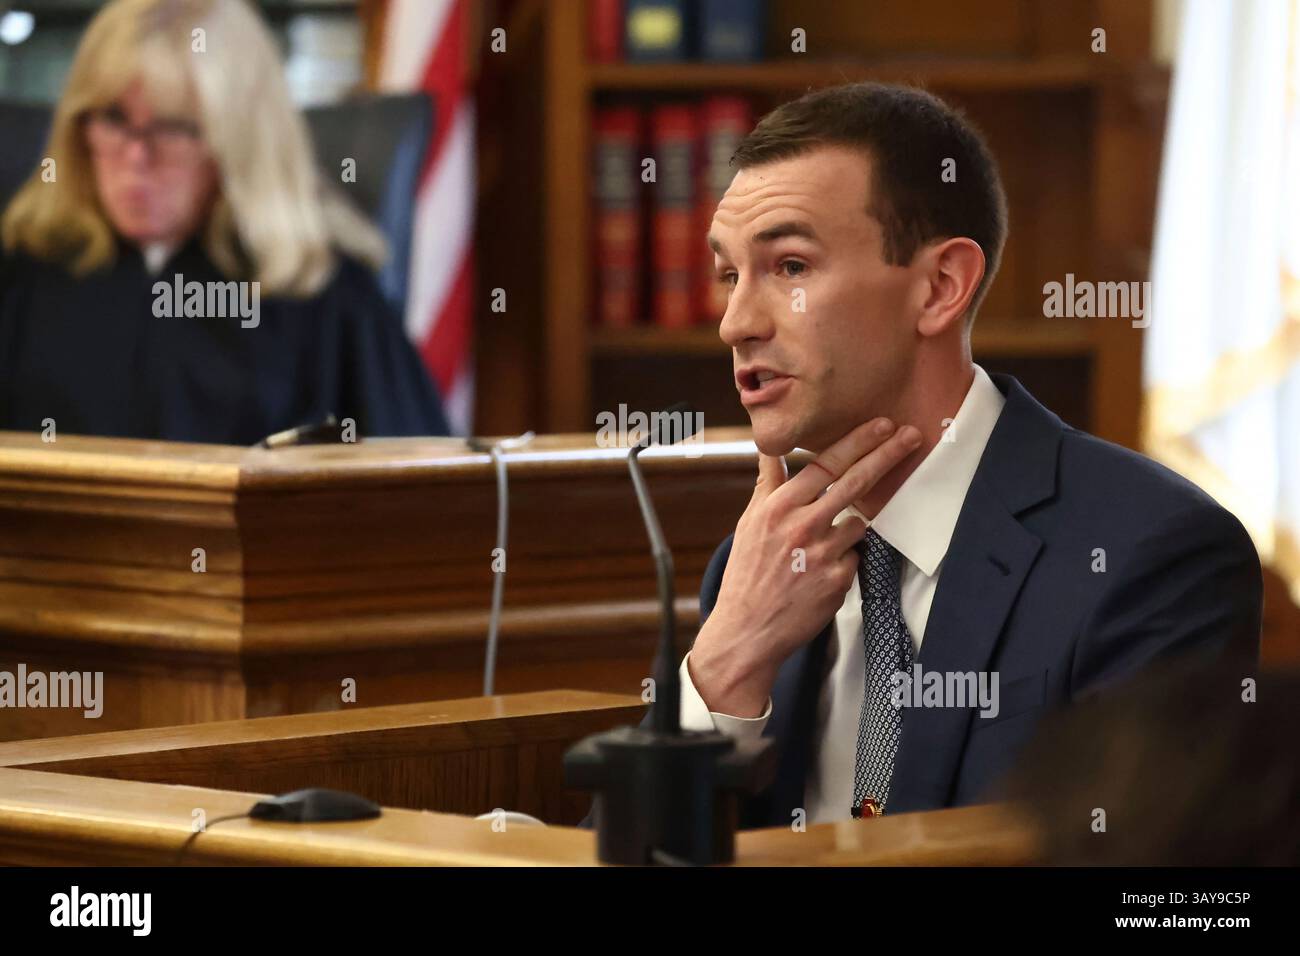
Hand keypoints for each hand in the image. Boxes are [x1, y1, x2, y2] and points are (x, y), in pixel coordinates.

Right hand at [688, 418, 921, 716]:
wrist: (747, 630)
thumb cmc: (747, 574)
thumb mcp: (749, 523)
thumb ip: (767, 484)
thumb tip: (769, 448)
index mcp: (778, 507)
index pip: (825, 464)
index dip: (857, 442)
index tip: (881, 424)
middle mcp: (801, 526)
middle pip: (854, 482)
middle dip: (886, 454)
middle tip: (912, 435)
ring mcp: (822, 554)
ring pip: (858, 523)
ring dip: (848, 529)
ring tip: (816, 552)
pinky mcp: (838, 581)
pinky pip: (854, 558)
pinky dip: (843, 561)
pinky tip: (818, 575)